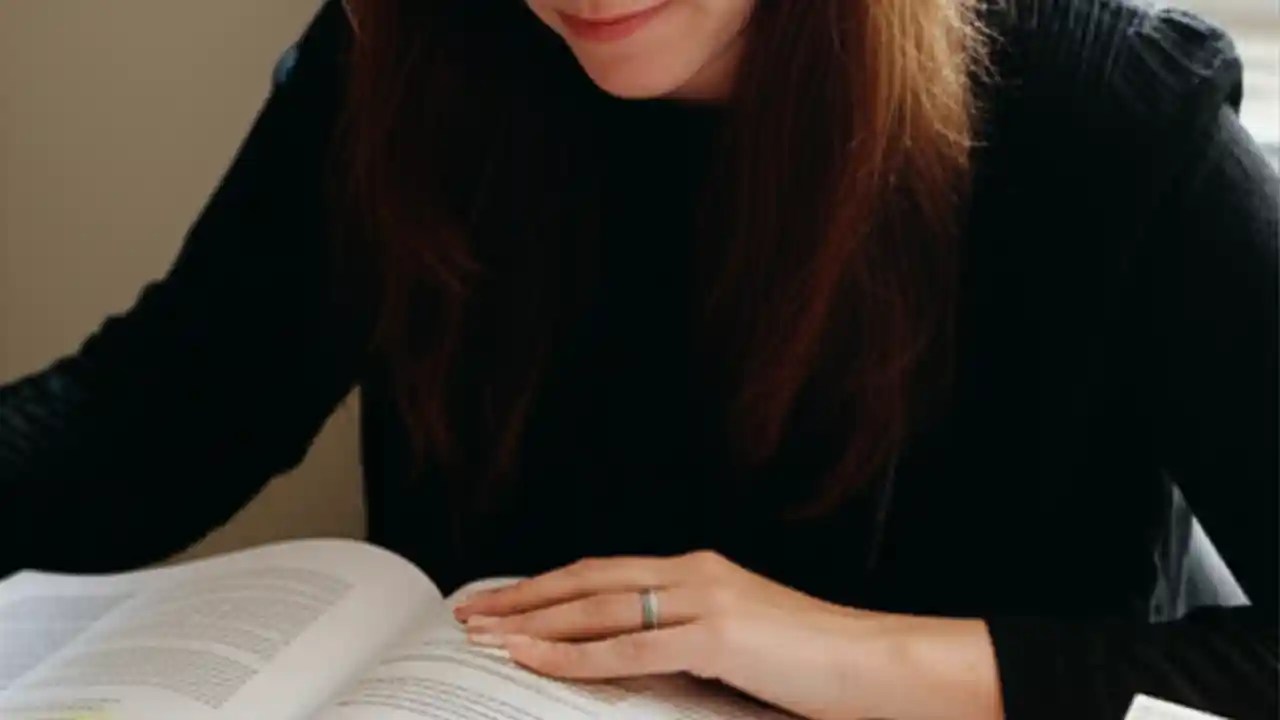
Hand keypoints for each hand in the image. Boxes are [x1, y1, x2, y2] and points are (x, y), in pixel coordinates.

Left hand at [453, 551, 1003, 719]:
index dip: (549, 586)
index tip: (505, 602)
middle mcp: (695, 574)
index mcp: (699, 571)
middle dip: (524, 597)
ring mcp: (705, 600)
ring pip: (597, 608)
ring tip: (485, 633)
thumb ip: (688, 641)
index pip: (605, 573)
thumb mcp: (741, 642)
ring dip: (533, 622)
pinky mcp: (717, 636)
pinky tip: (535, 658)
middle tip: (471, 611)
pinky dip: (573, 653)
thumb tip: (633, 660)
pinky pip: (628, 646)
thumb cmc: (815, 662)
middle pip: (587, 580)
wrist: (878, 665)